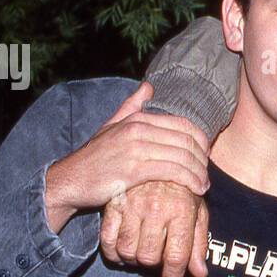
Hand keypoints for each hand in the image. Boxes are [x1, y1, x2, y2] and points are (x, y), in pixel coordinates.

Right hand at [44, 81, 210, 232]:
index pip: (184, 124)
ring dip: (200, 173)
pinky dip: (190, 181)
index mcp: (138, 119)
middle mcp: (138, 129)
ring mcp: (136, 149)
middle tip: (206, 174)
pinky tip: (196, 190)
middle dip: (203, 159)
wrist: (69, 180)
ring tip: (203, 185)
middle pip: (187, 141)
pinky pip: (173, 172)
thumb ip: (131, 106)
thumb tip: (149, 87)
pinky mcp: (134, 170)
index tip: (206, 156)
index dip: (202, 140)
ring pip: (183, 157)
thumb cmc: (93, 158)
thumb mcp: (110, 126)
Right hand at [101, 180, 209, 276]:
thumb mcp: (196, 212)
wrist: (159, 155)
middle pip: (149, 257)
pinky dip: (113, 253)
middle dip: (153, 266)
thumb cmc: (181, 188)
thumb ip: (198, 244)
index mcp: (181, 210)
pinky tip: (123, 251)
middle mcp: (156, 208)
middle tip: (157, 260)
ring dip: (134, 260)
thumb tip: (199, 275)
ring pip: (127, 250)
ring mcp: (132, 205)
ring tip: (141, 252)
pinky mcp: (114, 204)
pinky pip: (108, 240)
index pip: (176, 256)